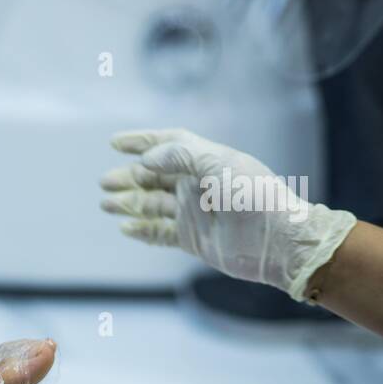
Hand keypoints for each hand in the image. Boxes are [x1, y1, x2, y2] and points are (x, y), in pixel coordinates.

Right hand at [99, 128, 355, 300]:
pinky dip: (141, 229)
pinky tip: (125, 227)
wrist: (278, 242)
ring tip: (106, 203)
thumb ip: (180, 155)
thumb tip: (145, 160)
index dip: (141, 142)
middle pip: (153, 177)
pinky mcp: (191, 239)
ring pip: (152, 205)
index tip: (115, 143)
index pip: (167, 145)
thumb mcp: (219, 164)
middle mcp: (196, 185)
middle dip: (128, 177)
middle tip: (105, 181)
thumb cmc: (254, 197)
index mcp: (205, 161)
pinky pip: (159, 232)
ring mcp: (193, 213)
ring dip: (128, 203)